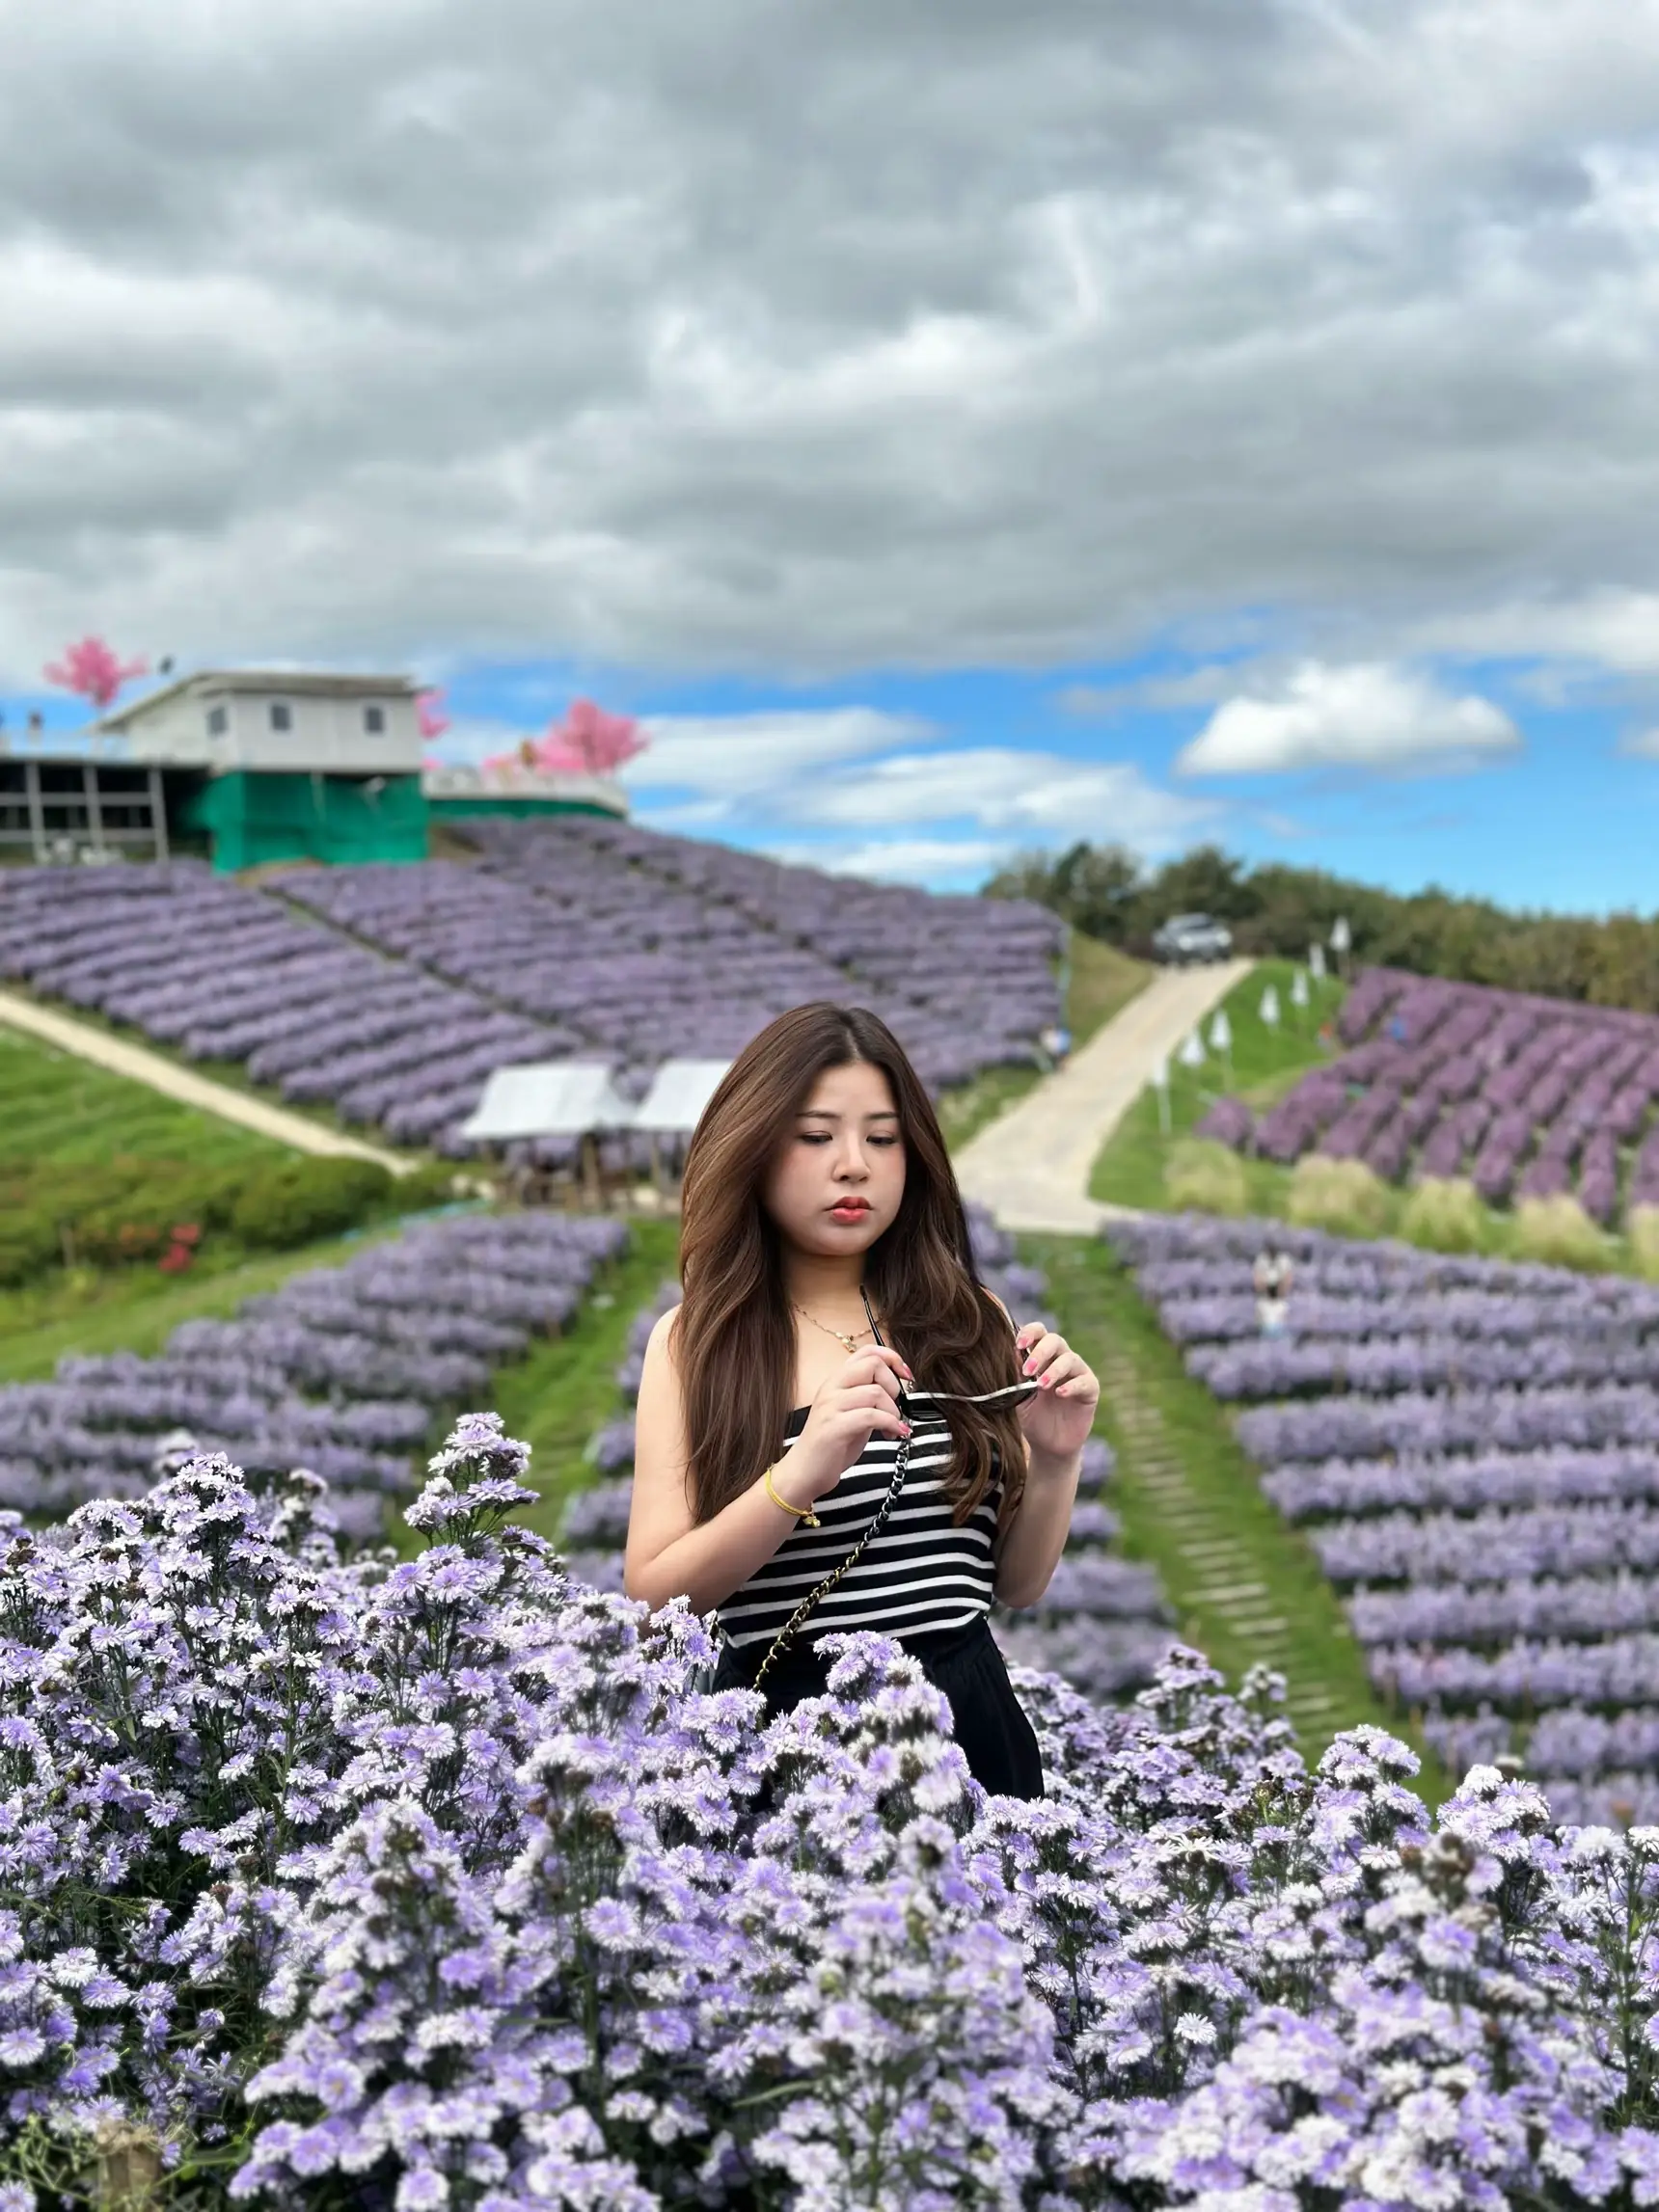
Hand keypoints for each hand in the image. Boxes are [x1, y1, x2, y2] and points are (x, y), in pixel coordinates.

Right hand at [782, 1345, 911, 1506]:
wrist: (804, 1472)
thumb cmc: (831, 1445)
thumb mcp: (852, 1412)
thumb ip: (869, 1397)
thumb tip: (900, 1391)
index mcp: (836, 1381)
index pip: (867, 1351)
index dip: (892, 1358)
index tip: (906, 1376)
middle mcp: (831, 1388)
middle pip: (872, 1364)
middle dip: (894, 1385)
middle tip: (896, 1406)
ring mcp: (830, 1406)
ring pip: (875, 1392)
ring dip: (893, 1411)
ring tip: (894, 1427)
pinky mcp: (834, 1427)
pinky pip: (871, 1416)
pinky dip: (891, 1424)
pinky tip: (895, 1434)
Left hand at [1014, 1320, 1098, 1460]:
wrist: (1048, 1445)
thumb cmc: (1033, 1417)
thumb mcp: (1020, 1396)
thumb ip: (1017, 1375)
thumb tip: (1012, 1352)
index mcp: (1042, 1357)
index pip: (1039, 1333)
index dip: (1030, 1333)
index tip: (1019, 1345)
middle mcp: (1061, 1360)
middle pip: (1056, 1340)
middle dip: (1041, 1352)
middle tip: (1028, 1371)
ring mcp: (1077, 1374)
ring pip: (1070, 1359)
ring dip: (1054, 1370)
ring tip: (1041, 1385)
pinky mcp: (1090, 1390)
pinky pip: (1084, 1381)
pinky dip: (1072, 1385)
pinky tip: (1060, 1393)